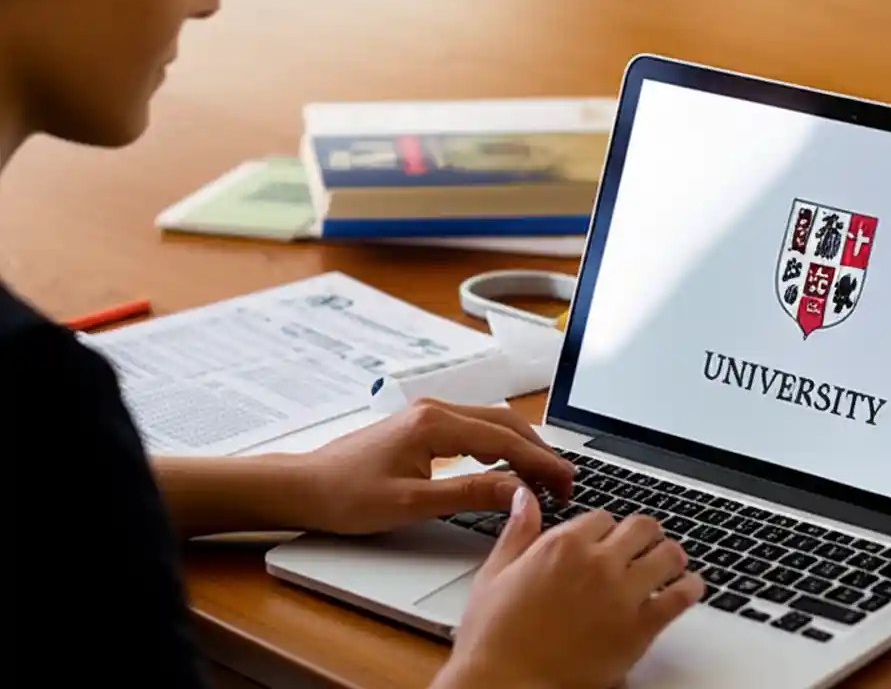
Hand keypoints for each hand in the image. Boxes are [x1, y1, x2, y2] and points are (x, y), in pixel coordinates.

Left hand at [297, 399, 573, 534]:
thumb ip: (468, 494)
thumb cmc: (344, 496)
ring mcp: (428, 415)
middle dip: (539, 451)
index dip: (540, 463)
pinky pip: (474, 429)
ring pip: (492, 424)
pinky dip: (500, 446)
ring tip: (543, 476)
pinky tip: (507, 466)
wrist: (301, 487)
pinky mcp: (422, 426)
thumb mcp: (410, 504)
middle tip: (564, 482)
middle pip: (505, 423)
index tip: (565, 483)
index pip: (505, 440)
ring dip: (522, 447)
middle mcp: (434, 410)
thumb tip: (516, 491)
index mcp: (434, 423)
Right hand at [434, 488, 704, 688]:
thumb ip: (518, 530)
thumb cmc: (495, 638)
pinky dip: (691, 588)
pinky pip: (680, 597)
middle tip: (644, 546)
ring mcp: (622, 594)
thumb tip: (525, 498)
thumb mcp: (496, 574)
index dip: (606, 529)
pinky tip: (690, 588)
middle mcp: (597, 562)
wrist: (507, 685)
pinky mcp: (640, 628)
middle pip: (642, 527)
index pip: (603, 517)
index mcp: (562, 544)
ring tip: (670, 564)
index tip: (607, 540)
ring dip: (670, 556)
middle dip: (643, 535)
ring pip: (668, 554)